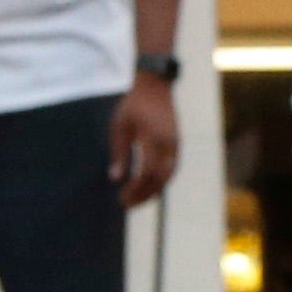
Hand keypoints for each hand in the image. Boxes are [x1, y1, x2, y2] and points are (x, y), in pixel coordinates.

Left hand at [108, 74, 175, 207]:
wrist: (155, 87)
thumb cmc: (133, 106)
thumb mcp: (120, 126)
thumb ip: (119, 153)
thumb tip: (115, 179)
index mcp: (153, 138)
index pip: (147, 172)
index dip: (136, 189)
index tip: (121, 197)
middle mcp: (168, 144)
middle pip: (160, 179)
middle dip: (144, 195)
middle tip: (126, 204)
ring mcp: (175, 145)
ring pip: (168, 177)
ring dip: (152, 191)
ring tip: (135, 200)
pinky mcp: (176, 145)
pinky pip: (171, 170)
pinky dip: (160, 182)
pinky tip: (147, 188)